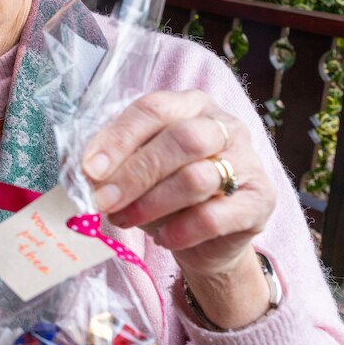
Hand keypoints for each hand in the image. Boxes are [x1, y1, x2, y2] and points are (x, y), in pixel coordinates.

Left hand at [82, 90, 275, 328]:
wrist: (207, 236)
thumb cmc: (163, 191)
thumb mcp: (133, 169)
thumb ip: (110, 162)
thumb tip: (83, 170)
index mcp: (189, 105)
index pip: (154, 109)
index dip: (119, 139)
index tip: (91, 170)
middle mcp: (224, 125)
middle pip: (180, 140)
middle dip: (134, 174)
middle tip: (102, 202)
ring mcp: (248, 161)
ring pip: (197, 178)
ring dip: (151, 204)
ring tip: (124, 220)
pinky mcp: (260, 200)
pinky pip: (216, 216)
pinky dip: (181, 231)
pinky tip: (163, 239)